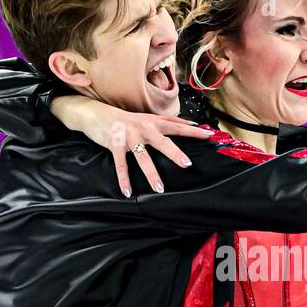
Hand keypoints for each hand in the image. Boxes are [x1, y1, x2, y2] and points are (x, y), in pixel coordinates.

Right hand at [50, 95, 211, 195]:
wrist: (97, 114)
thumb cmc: (126, 120)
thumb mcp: (147, 118)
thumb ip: (167, 121)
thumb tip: (190, 124)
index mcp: (153, 122)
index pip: (177, 126)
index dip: (193, 131)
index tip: (209, 136)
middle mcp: (143, 128)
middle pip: (162, 142)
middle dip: (175, 153)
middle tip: (187, 164)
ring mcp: (129, 137)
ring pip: (142, 157)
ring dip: (151, 174)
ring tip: (160, 188)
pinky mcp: (115, 145)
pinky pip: (121, 165)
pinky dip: (123, 179)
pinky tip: (127, 192)